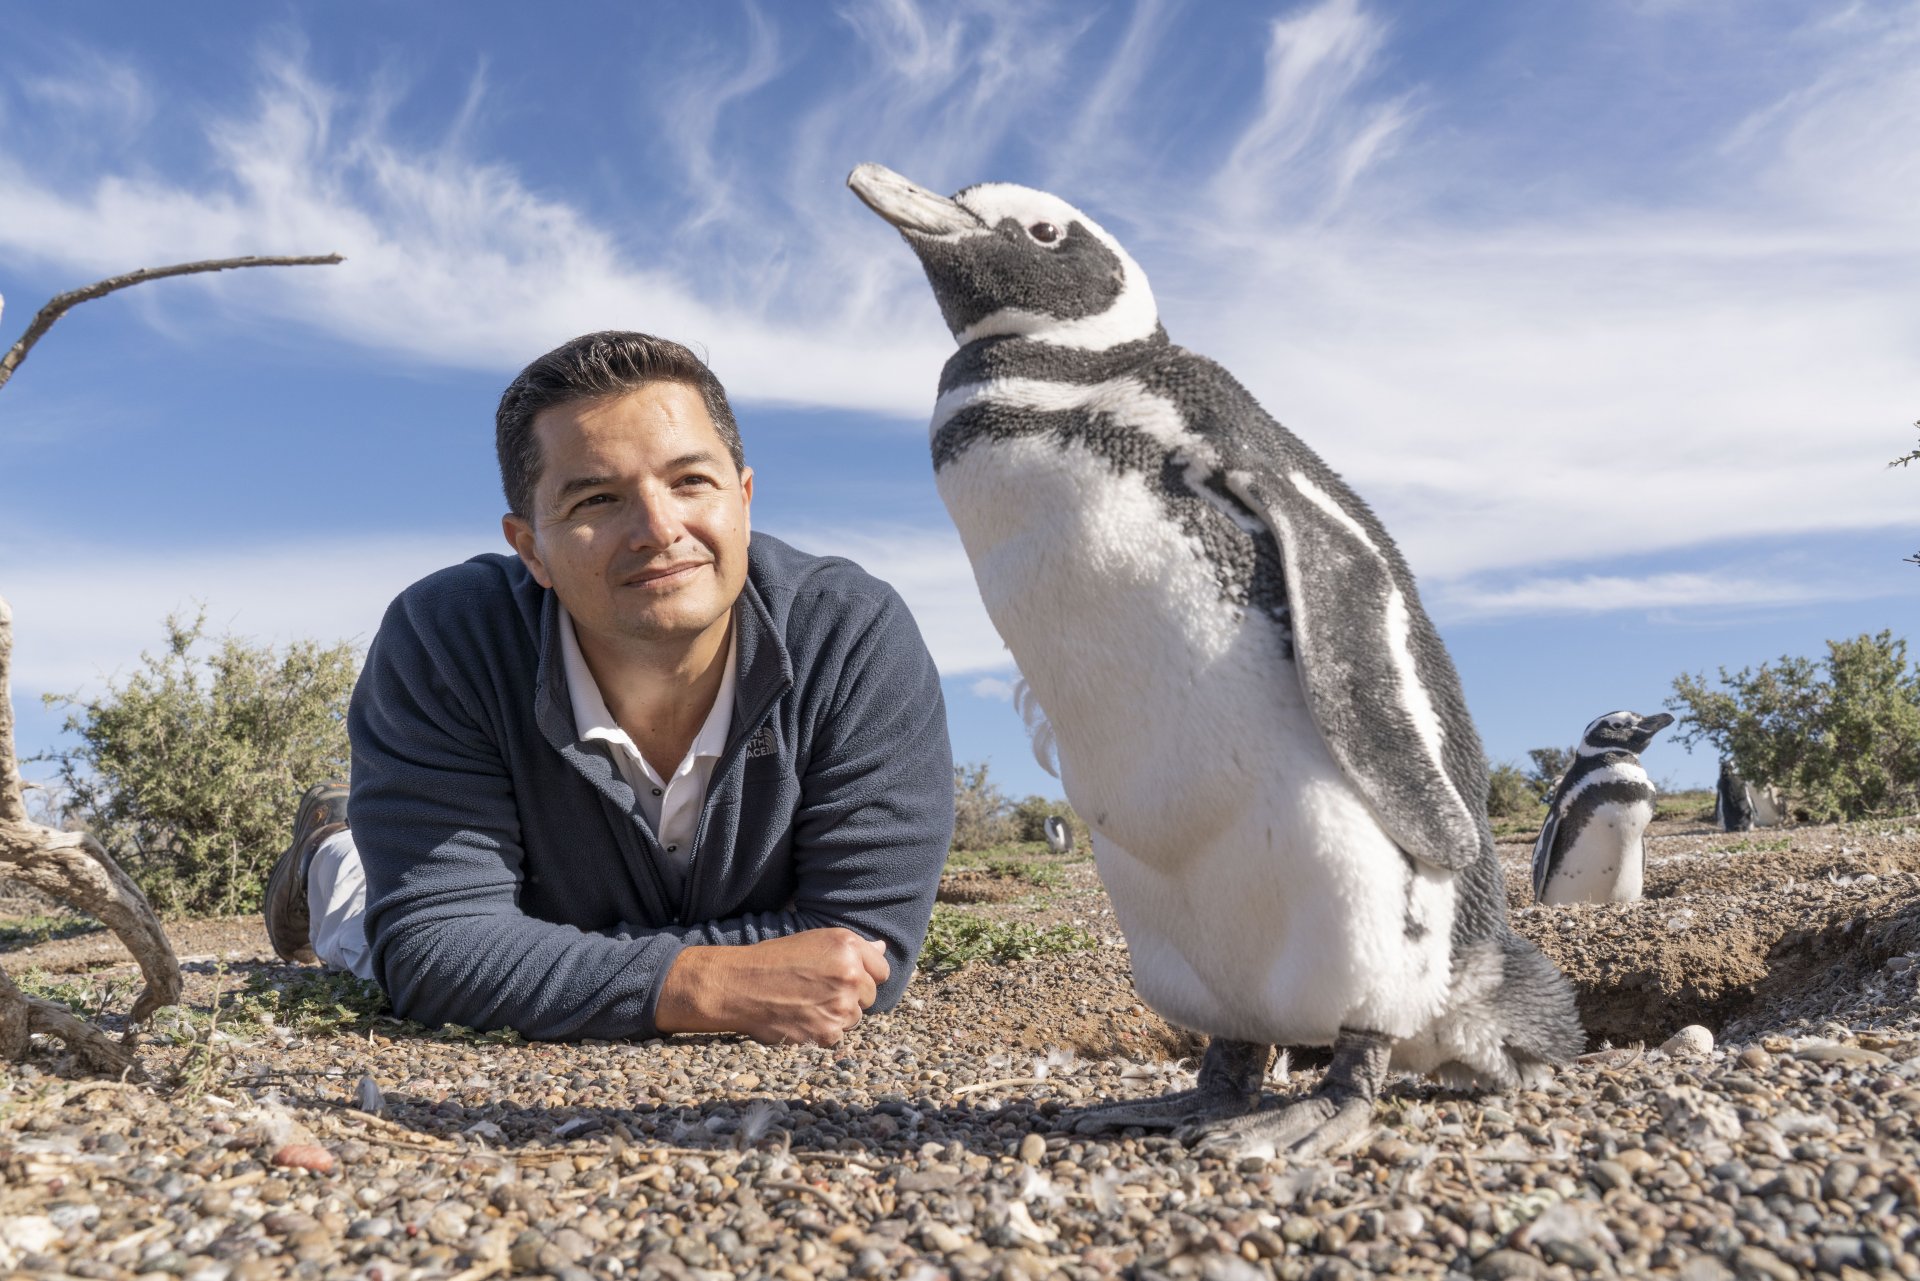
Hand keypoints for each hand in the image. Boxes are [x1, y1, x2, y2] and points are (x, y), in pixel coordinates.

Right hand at [655, 928, 890, 1045]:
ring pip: (854, 1017)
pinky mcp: (828, 1033)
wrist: (740, 985)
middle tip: (819, 989)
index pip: (882, 970)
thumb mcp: (815, 939)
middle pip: (870, 996)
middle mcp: (850, 975)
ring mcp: (841, 1007)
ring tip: (807, 1002)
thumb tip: (883, 948)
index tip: (845, 977)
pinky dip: (822, 1031)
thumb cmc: (775, 959)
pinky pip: (838, 1036)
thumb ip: (855, 947)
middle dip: (851, 995)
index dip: (864, 974)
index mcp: (849, 947)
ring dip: (837, 1014)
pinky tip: (802, 1017)